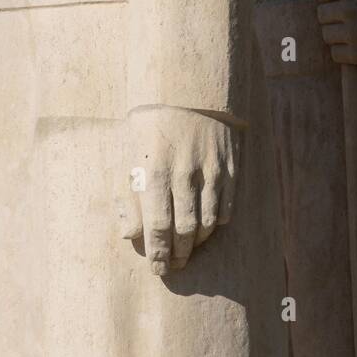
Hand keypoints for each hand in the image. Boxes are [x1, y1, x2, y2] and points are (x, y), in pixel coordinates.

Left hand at [120, 106, 240, 275]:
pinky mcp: (230, 166)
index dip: (158, 254)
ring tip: (188, 250)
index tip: (158, 269)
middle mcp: (184, 173)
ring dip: (197, 243)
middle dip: (178, 254)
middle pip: (184, 230)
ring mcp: (210, 170)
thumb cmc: (149, 124)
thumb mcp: (128, 153)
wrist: (188, 87)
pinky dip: (216, 223)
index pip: (157, 227)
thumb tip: (129, 234)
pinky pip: (226, 207)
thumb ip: (127, 196)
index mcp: (154, 171)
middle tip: (174, 266)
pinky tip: (206, 227)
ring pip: (207, 222)